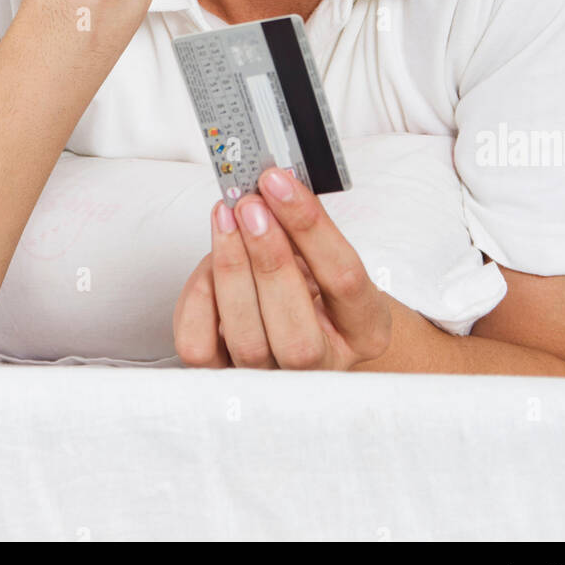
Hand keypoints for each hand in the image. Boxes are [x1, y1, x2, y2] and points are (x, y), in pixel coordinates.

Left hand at [174, 168, 392, 369]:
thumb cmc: (313, 279)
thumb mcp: (323, 250)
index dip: (309, 227)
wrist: (297, 313)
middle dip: (267, 259)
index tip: (279, 184)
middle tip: (249, 206)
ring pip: (246, 341)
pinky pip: (200, 345)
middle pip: (296, 334)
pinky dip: (199, 297)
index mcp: (365, 331)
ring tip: (226, 219)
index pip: (343, 280)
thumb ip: (304, 226)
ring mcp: (272, 380)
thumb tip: (269, 185)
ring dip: (230, 269)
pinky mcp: (225, 375)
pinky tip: (210, 264)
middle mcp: (323, 367)